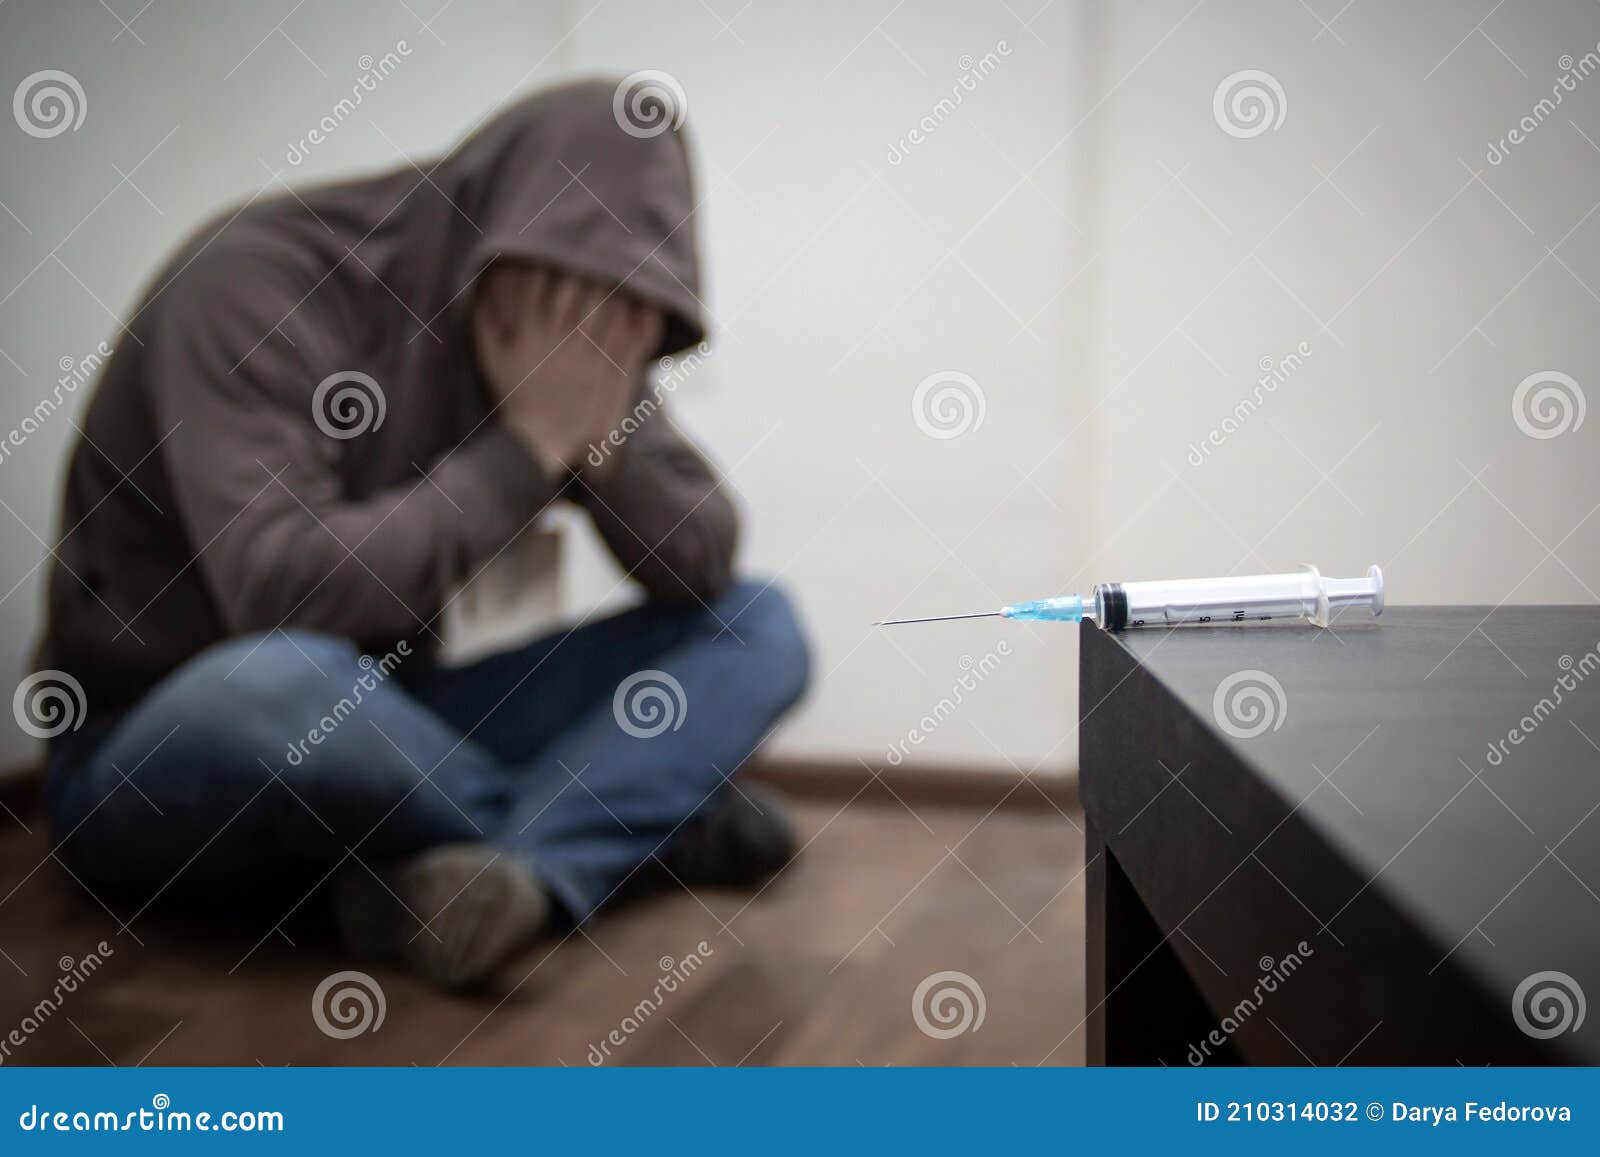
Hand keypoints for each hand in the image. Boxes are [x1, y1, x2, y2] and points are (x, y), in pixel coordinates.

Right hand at [473, 264, 663, 474]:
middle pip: (578, 287)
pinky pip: (633, 337)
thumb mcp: (490, 358)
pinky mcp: (611, 373)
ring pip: (609, 306)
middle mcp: (560, 339)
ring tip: (626, 269)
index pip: (542, 282)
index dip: (553, 259)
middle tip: (600, 254)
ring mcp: (589, 356)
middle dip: (588, 267)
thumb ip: (484, 321)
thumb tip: (481, 287)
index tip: (562, 251)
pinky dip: (643, 317)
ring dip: (618, 284)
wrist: (537, 438)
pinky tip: (648, 301)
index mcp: (531, 331)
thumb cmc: (514, 397)